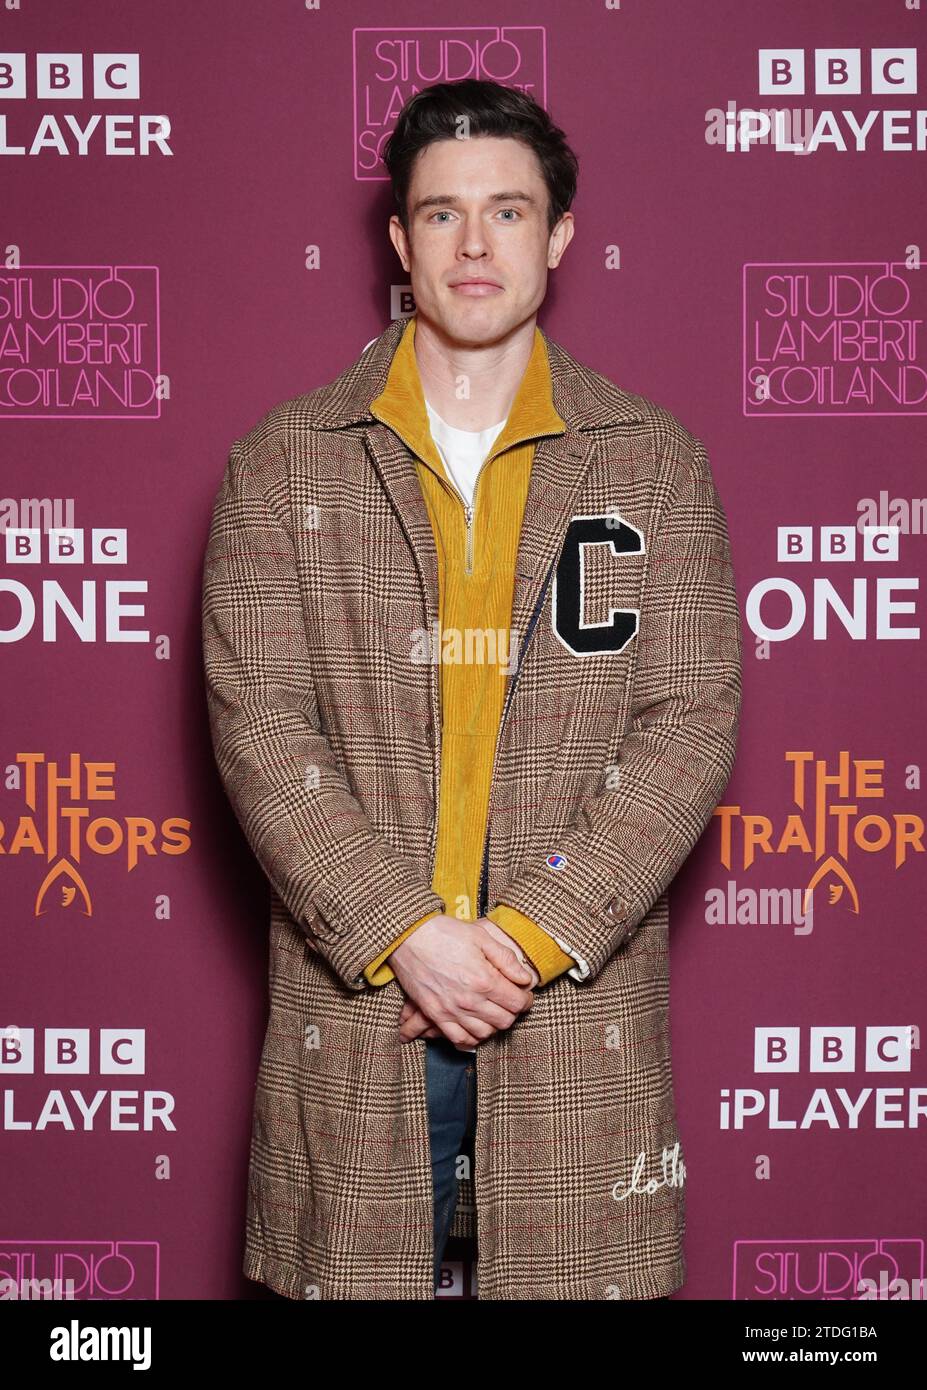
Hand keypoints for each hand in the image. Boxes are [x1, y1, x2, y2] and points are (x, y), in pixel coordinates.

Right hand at [390, 913, 535, 1048]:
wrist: (408, 936)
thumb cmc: (445, 933)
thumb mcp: (481, 936)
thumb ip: (506, 959)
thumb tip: (525, 978)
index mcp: (484, 980)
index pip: (517, 1003)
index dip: (526, 1000)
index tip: (524, 994)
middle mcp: (470, 1000)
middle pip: (504, 1021)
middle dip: (512, 1012)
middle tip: (510, 1001)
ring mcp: (451, 1010)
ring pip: (484, 1033)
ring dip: (493, 1025)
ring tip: (493, 1011)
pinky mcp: (435, 1014)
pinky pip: (458, 1038)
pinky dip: (471, 1037)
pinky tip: (475, 1026)